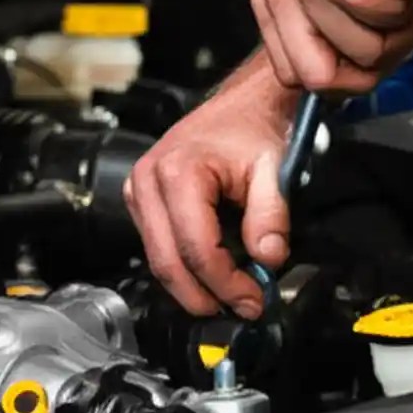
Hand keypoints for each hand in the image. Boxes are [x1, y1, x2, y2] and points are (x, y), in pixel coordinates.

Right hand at [123, 51, 298, 318]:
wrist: (241, 104)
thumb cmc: (253, 128)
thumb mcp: (274, 168)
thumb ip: (271, 216)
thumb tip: (267, 260)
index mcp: (178, 173)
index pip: (197, 248)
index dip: (226, 282)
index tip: (254, 299)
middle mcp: (147, 181)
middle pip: (167, 262)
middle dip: (204, 295)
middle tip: (240, 309)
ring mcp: (137, 191)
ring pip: (158, 259)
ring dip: (192, 286)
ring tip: (229, 296)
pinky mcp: (140, 199)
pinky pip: (156, 246)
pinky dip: (182, 266)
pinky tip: (211, 275)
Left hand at [251, 0, 412, 93]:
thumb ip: (320, 40)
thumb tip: (329, 91)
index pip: (291, 75)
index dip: (340, 67)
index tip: (364, 33)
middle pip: (314, 81)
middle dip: (363, 64)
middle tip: (385, 18)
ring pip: (354, 66)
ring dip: (394, 39)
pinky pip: (382, 48)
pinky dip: (410, 26)